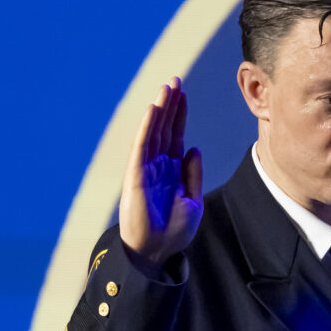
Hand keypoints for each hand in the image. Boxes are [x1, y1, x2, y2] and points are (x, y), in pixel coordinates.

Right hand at [119, 77, 202, 265]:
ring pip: (152, 132)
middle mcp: (158, 165)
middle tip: (176, 80)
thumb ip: (192, 173)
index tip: (184, 94)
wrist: (158, 250)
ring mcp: (146, 168)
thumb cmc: (174, 231)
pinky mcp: (136, 175)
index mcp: (172, 170)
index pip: (176, 135)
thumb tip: (194, 148)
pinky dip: (146, 128)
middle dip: (170, 105)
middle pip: (164, 128)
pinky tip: (152, 111)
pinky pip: (141, 146)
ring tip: (167, 88)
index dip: (180, 115)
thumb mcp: (193, 200)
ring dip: (159, 110)